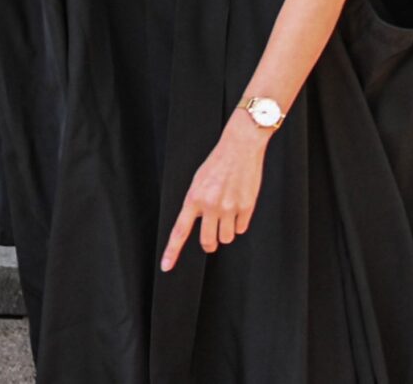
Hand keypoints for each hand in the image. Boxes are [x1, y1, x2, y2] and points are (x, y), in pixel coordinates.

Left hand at [161, 117, 268, 270]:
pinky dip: (239, 222)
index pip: (180, 231)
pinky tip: (238, 205)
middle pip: (208, 242)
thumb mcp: (198, 182)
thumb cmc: (217, 163)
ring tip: (227, 212)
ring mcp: (229, 207)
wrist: (240, 147)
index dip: (172, 251)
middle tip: (211, 239)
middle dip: (210, 244)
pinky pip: (241, 228)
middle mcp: (210, 205)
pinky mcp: (247, 207)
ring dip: (226, 231)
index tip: (166, 267)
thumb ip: (197, 204)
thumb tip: (201, 226)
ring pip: (227, 238)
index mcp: (194, 198)